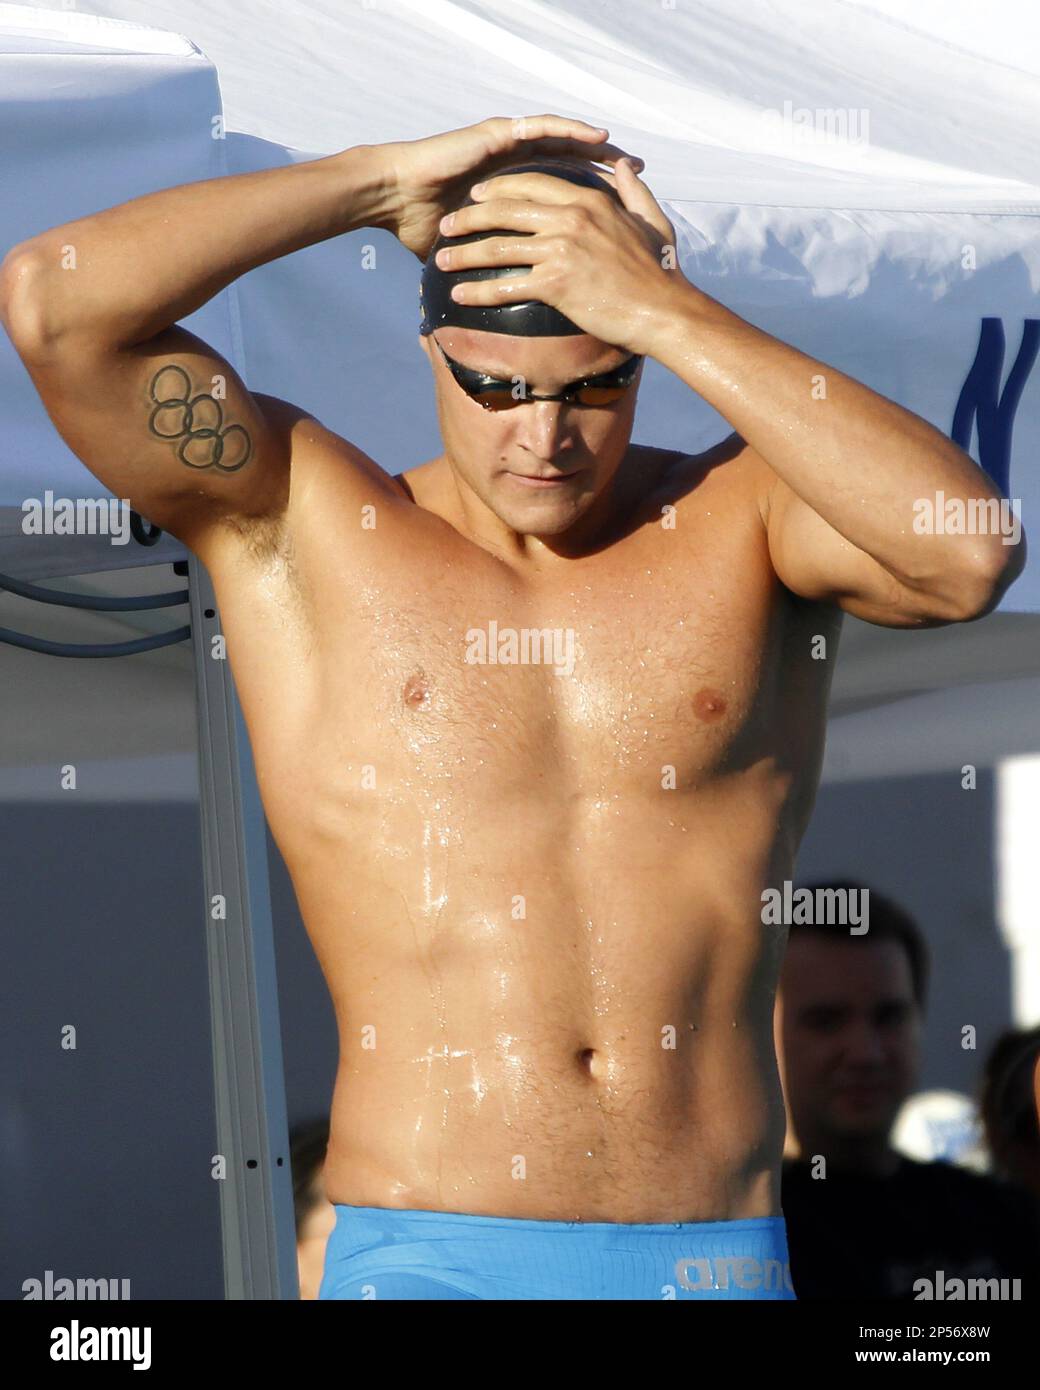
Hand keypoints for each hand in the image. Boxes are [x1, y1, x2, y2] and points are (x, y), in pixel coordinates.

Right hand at [376, 115, 642, 260]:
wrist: (399, 197)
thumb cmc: (422, 225)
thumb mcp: (467, 252)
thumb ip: (484, 271)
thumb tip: (486, 306)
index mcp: (514, 192)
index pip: (562, 190)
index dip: (592, 195)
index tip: (624, 210)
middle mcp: (516, 167)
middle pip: (571, 165)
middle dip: (606, 168)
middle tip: (641, 173)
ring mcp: (508, 149)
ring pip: (562, 143)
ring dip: (595, 147)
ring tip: (625, 152)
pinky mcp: (498, 137)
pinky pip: (541, 131)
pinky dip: (570, 133)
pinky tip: (594, 137)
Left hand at [430, 159, 688, 355]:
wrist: (663, 313)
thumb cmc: (660, 272)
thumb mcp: (651, 220)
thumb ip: (633, 191)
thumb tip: (625, 167)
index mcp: (588, 201)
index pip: (532, 183)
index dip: (499, 188)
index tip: (478, 195)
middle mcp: (570, 219)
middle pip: (506, 211)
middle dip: (470, 216)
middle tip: (448, 224)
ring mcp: (561, 250)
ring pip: (499, 248)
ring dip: (465, 254)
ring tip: (442, 260)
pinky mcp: (555, 284)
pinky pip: (506, 287)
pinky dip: (478, 292)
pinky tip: (458, 297)